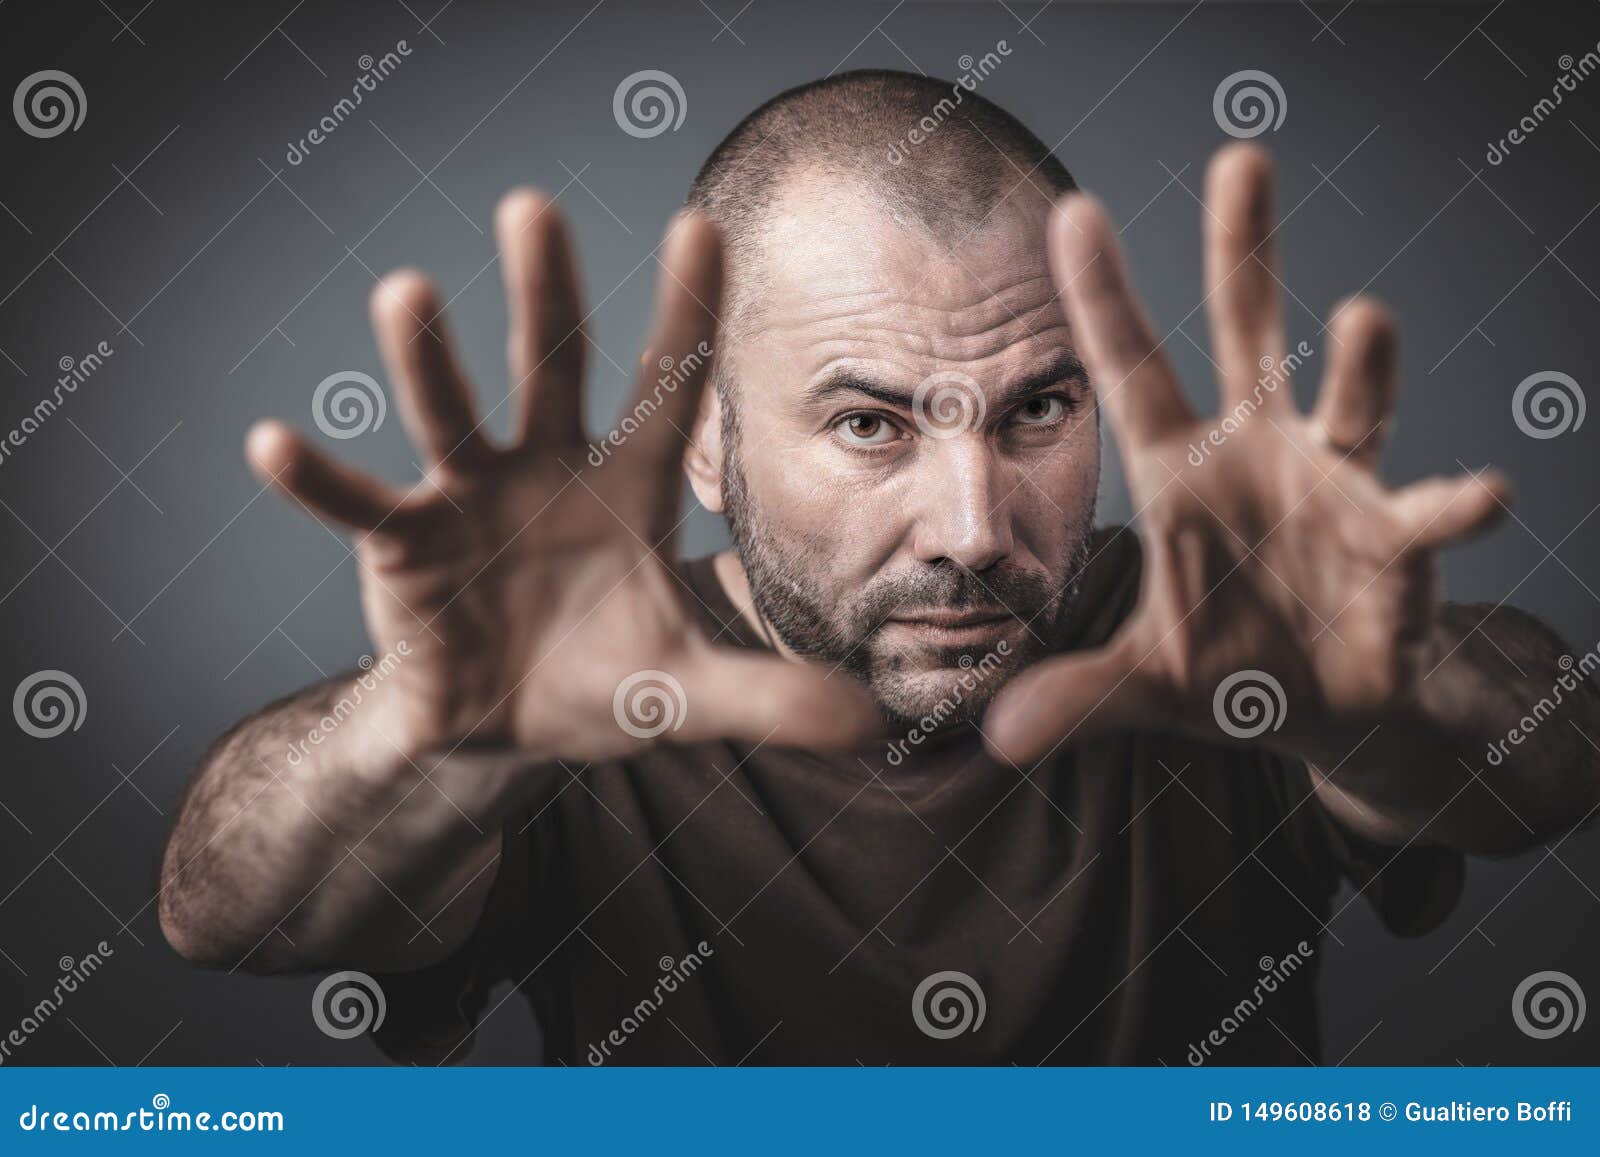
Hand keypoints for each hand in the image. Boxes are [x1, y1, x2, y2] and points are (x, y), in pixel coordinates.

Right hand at [246, 192, 880, 763]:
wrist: (506, 729)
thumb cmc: (605, 685)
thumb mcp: (689, 693)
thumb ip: (773, 697)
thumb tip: (875, 722)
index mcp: (628, 488)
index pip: (667, 391)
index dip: (686, 315)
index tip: (703, 222)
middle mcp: (546, 470)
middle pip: (547, 367)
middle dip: (542, 292)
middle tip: (533, 206)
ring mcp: (469, 499)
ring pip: (450, 417)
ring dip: (428, 362)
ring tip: (407, 291)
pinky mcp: (404, 547)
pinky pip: (358, 505)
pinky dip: (317, 482)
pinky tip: (273, 444)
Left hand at [985, 144, 1507, 765]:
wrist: (1325, 713)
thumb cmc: (1228, 672)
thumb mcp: (1142, 684)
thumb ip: (1076, 697)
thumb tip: (992, 736)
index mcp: (1178, 475)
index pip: (1131, 373)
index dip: (1102, 300)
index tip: (1070, 211)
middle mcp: (1258, 457)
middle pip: (1250, 336)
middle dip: (1246, 251)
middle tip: (1244, 158)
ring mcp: (1336, 488)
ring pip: (1350, 406)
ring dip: (1362, 367)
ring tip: (1365, 314)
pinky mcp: (1397, 545)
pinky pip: (1426, 519)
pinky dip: (1450, 509)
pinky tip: (1479, 493)